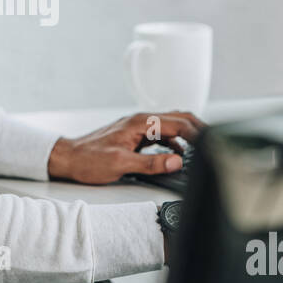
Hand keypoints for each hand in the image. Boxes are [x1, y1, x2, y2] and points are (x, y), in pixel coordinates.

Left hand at [47, 111, 205, 184]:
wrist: (68, 158)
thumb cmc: (89, 159)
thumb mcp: (122, 164)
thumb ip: (151, 163)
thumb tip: (176, 161)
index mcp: (140, 123)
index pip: (178, 123)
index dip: (198, 133)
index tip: (211, 143)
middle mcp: (140, 121)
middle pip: (178, 118)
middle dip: (198, 128)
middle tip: (214, 141)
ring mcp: (137, 127)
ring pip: (171, 125)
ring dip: (187, 135)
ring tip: (201, 148)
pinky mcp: (134, 136)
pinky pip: (160, 134)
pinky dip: (174, 142)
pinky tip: (176, 154)